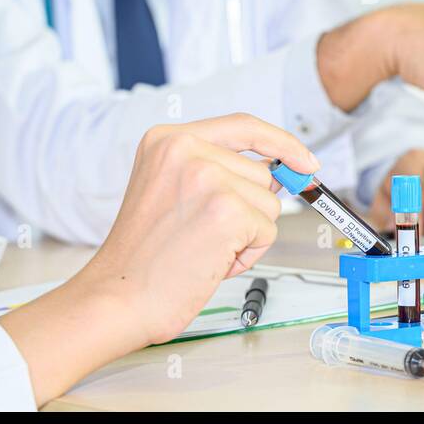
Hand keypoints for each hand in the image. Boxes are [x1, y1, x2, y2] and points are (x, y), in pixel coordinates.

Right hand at [0, 114, 318, 404]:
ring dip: (247, 233)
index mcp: (167, 139)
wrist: (118, 297)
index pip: (243, 126)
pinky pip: (267, 231)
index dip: (280, 143)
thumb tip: (279, 170)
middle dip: (247, 210)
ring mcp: (207, 178)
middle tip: (201, 235)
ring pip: (269, 203)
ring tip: (203, 248)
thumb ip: (216, 171)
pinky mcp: (227, 211)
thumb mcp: (170, 191)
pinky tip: (211, 261)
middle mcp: (185, 149)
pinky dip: (248, 253)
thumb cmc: (142, 256)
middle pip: (261, 173)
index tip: (305, 160)